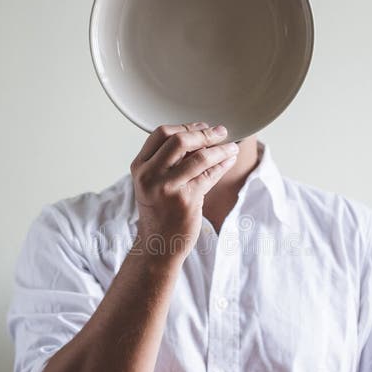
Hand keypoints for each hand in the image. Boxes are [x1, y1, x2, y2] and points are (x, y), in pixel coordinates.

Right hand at [130, 122, 238, 260]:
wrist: (158, 245)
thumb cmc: (160, 211)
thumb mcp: (153, 183)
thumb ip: (168, 161)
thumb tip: (200, 136)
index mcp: (139, 166)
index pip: (161, 134)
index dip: (185, 126)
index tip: (202, 127)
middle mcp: (150, 175)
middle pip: (179, 140)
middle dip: (204, 133)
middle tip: (220, 132)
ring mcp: (167, 188)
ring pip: (199, 157)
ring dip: (220, 149)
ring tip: (231, 146)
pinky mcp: (185, 200)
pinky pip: (209, 175)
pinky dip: (223, 165)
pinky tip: (230, 160)